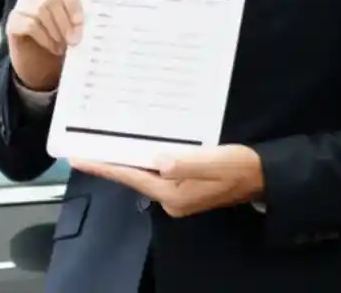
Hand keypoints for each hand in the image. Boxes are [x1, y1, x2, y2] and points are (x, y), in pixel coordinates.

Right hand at [6, 0, 82, 90]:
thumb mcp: (74, 30)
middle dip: (65, 21)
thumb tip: (82, 26)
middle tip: (74, 40)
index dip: (73, 2)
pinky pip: (29, 24)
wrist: (40, 63)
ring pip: (39, 10)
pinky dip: (44, 38)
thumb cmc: (61, 41)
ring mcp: (22, 5)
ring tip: (62, 46)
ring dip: (55, 31)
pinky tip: (52, 47)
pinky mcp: (13, 21)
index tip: (80, 23)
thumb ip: (79, 23)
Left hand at [70, 145, 264, 217]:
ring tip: (105, 141)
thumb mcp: (214, 162)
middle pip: (134, 177)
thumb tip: (159, 161)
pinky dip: (145, 158)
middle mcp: (171, 198)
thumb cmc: (239, 168)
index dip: (105, 167)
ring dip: (128, 158)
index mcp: (173, 195)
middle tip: (86, 144)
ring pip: (145, 174)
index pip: (132, 178)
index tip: (78, 158)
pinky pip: (157, 171)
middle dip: (112, 161)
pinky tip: (138, 144)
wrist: (262, 175)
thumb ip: (186, 163)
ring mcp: (178, 194)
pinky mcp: (185, 185)